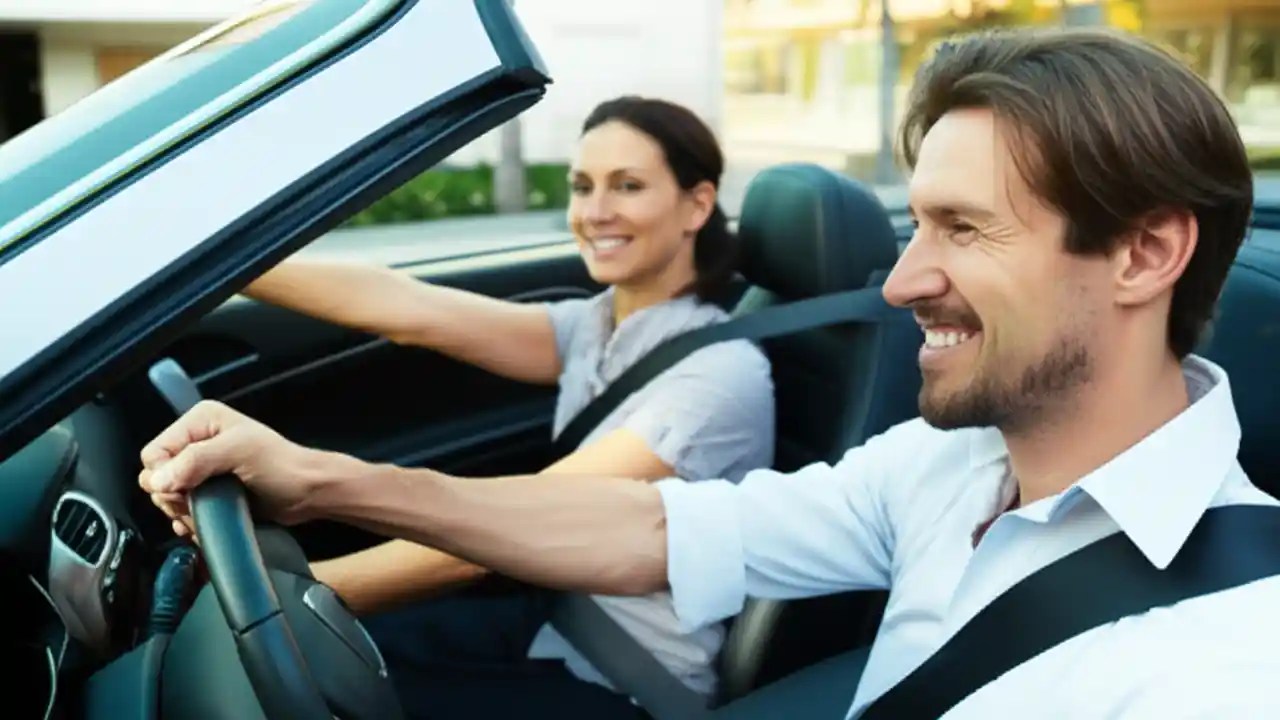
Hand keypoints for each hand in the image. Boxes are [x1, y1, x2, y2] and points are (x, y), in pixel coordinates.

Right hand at [138, 400, 322, 537]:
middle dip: (173, 496)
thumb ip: (196, 461)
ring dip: (182, 510)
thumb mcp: (239, 453)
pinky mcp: (209, 491)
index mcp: (200, 421)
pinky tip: (200, 524)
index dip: (163, 476)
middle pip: (156, 476)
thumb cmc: (281, 466)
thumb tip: (160, 480)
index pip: (154, 453)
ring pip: (166, 496)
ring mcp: (202, 468)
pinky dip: (186, 519)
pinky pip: (181, 508)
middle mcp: (197, 441)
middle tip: (200, 502)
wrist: (306, 491)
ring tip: (208, 512)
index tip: (187, 490)